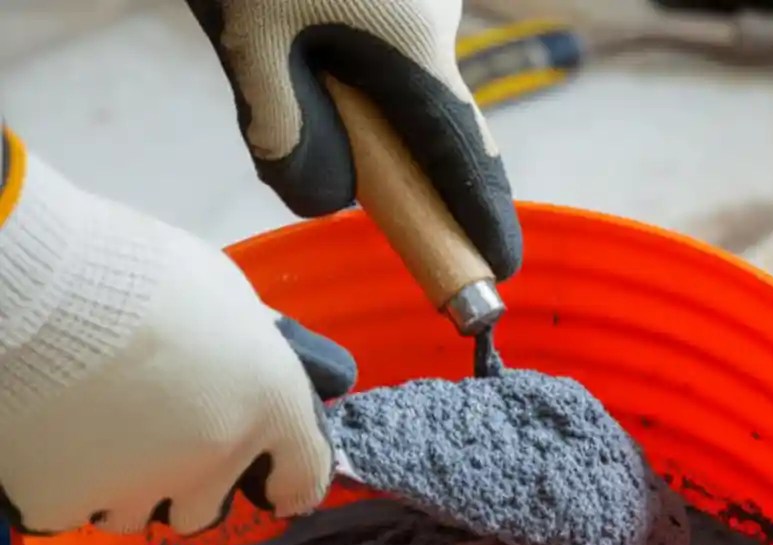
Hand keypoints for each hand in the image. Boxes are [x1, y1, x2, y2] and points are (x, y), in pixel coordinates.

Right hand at [0, 134, 356, 535]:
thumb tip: (262, 366)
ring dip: (123, 486)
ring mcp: (137, 490)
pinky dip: (61, 483)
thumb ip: (251, 347)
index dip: (291, 484)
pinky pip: (67, 508)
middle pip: (206, 509)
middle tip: (153, 438)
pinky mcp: (63, 504)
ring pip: (133, 515)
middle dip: (186, 484)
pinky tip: (49, 438)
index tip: (274, 489)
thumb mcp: (223, 294)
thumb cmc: (137, 271)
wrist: (34, 285)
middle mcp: (214, 460)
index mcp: (269, 403)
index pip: (306, 475)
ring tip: (93, 431)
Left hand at [186, 0, 521, 280]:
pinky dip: (352, 64)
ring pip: (399, 79)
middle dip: (412, 165)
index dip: (480, 219)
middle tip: (385, 194)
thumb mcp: (251, 37)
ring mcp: (422, 2)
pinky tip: (296, 32)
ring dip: (361, 101)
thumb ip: (285, 130)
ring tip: (287, 66)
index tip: (502, 271)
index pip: (461, 158)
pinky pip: (384, 43)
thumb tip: (325, 201)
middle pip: (431, 121)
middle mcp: (433, 26)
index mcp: (412, 51)